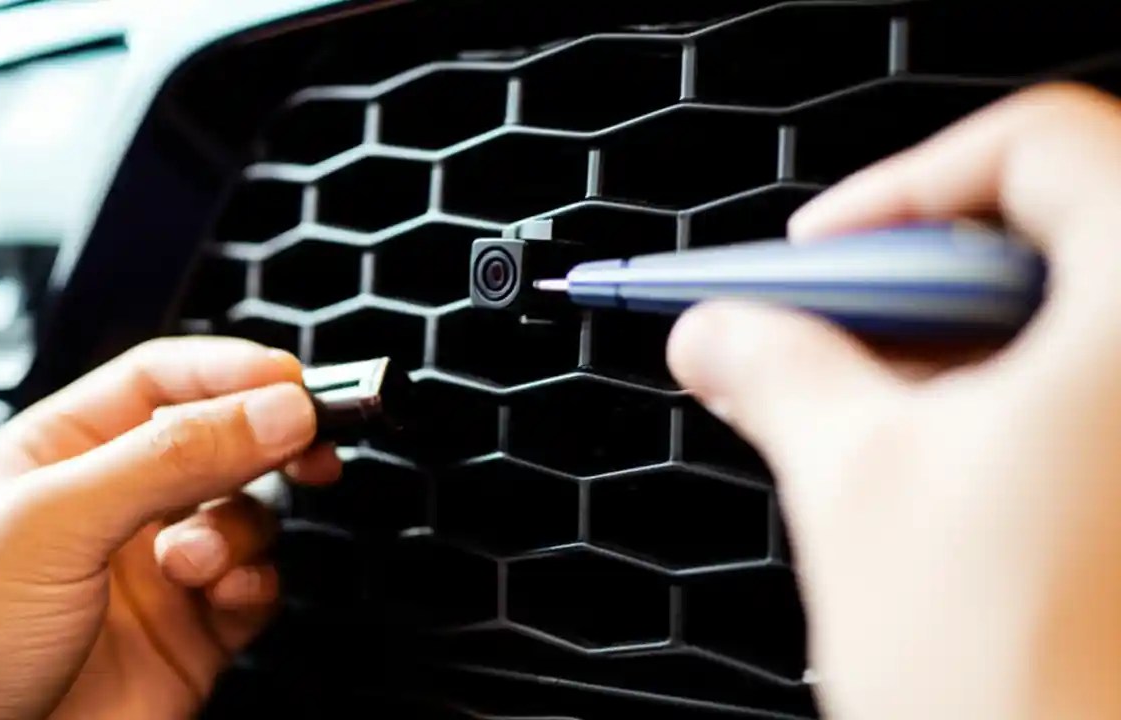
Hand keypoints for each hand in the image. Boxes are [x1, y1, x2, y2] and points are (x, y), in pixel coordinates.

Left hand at [0, 338, 340, 719]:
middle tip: (308, 442)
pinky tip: (224, 595)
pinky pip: (254, 588)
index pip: (162, 381)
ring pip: (245, 514)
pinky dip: (255, 585)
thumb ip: (171, 457)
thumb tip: (274, 409)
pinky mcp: (189, 634)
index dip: (229, 371)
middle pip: (217, 440)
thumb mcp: (55, 521)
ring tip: (196, 562)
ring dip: (239, 530)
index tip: (290, 382)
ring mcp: (155, 571)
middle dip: (265, 440)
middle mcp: (113, 505)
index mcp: (62, 453)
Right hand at [667, 82, 1120, 718]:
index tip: (823, 251)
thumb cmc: (1008, 681)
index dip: (908, 183)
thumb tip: (718, 333)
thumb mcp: (853, 484)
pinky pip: (1096, 394)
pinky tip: (938, 454)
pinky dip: (1011, 397)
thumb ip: (777, 371)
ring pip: (1076, 320)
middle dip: (916, 278)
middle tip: (831, 328)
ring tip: (871, 408)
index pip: (1042, 147)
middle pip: (1058, 230)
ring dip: (957, 342)